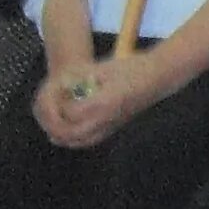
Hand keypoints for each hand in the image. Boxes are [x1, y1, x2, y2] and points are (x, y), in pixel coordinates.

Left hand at [34, 50, 163, 149]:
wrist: (159, 78)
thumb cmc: (132, 68)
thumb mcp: (102, 67)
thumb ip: (79, 78)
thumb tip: (62, 87)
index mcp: (103, 102)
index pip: (70, 112)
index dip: (59, 103)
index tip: (58, 92)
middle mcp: (107, 118)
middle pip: (71, 132)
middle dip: (54, 124)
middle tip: (49, 112)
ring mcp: (112, 125)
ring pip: (79, 140)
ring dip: (62, 134)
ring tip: (53, 123)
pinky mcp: (115, 127)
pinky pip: (89, 140)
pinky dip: (74, 139)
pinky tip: (68, 131)